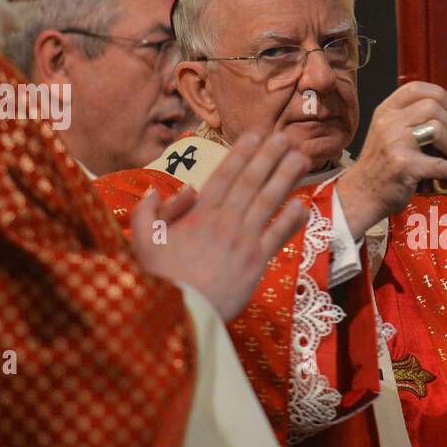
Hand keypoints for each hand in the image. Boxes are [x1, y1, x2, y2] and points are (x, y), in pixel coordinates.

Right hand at [131, 131, 309, 318]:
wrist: (179, 312)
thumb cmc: (159, 279)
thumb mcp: (142, 240)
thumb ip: (148, 212)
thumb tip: (158, 190)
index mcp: (199, 214)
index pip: (225, 175)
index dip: (242, 152)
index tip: (256, 134)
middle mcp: (224, 220)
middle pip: (251, 181)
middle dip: (270, 156)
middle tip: (287, 136)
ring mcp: (243, 239)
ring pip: (268, 200)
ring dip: (286, 176)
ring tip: (302, 158)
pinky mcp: (256, 261)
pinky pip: (278, 234)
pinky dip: (292, 218)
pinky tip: (304, 204)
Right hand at [336, 81, 446, 237]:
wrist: (362, 194)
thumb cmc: (378, 165)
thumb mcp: (384, 133)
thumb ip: (406, 120)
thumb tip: (443, 116)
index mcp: (385, 112)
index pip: (415, 88)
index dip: (439, 93)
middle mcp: (389, 123)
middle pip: (431, 107)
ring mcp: (396, 144)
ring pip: (436, 129)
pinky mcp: (405, 166)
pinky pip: (439, 164)